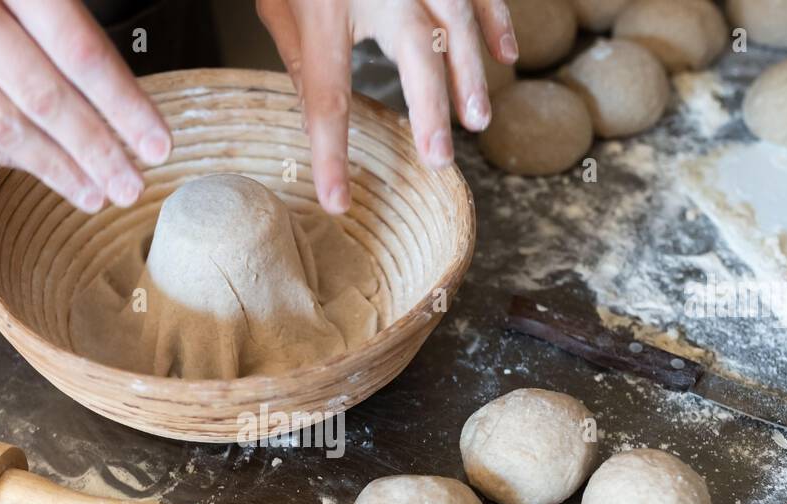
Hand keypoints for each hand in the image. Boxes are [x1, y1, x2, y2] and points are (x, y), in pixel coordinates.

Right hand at [0, 0, 172, 212]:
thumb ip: (59, 4)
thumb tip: (112, 72)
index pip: (78, 52)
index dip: (123, 105)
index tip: (158, 145)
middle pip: (42, 98)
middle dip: (94, 151)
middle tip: (131, 187)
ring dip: (51, 167)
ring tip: (93, 194)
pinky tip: (34, 168)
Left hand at [257, 0, 517, 213]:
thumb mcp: (281, 8)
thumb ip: (301, 58)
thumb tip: (316, 117)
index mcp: (323, 9)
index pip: (326, 96)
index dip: (331, 155)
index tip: (338, 201)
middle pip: (413, 55)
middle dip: (429, 111)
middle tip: (440, 161)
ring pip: (456, 21)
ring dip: (470, 74)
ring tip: (478, 122)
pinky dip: (496, 20)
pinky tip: (505, 56)